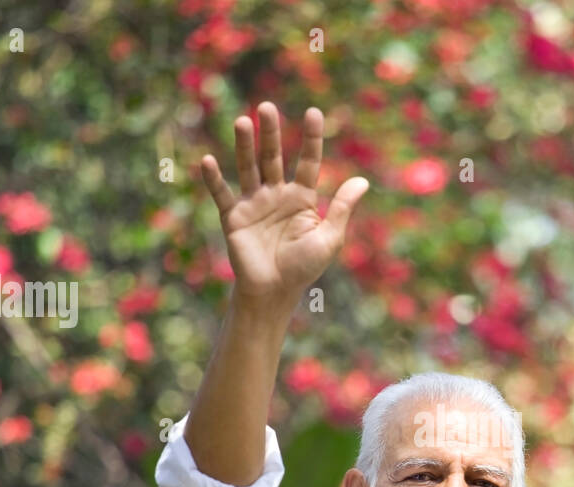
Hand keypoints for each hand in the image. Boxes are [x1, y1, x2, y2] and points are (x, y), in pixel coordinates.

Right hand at [200, 102, 368, 304]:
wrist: (274, 292)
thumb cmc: (304, 268)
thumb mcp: (329, 238)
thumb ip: (342, 209)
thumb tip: (363, 180)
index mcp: (303, 198)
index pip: (309, 161)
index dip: (311, 138)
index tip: (313, 112)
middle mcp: (277, 194)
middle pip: (273, 156)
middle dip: (271, 133)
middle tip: (267, 107)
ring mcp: (254, 203)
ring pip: (249, 167)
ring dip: (244, 146)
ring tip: (243, 122)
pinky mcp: (234, 217)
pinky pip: (222, 194)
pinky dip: (214, 179)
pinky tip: (209, 160)